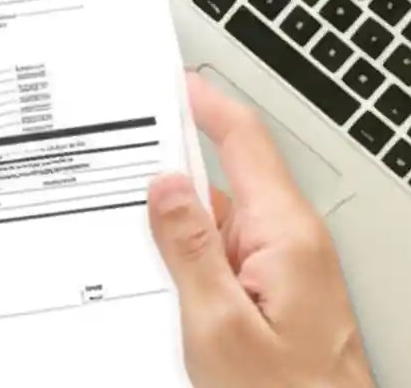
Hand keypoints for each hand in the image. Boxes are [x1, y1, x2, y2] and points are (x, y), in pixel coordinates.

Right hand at [148, 73, 372, 387]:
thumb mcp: (219, 328)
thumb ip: (190, 250)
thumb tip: (167, 187)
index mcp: (286, 234)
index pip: (244, 140)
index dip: (204, 103)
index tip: (167, 81)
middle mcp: (290, 241)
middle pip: (223, 180)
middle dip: (170, 175)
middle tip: (120, 173)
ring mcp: (284, 266)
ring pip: (218, 221)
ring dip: (177, 227)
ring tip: (140, 254)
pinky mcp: (274, 291)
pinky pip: (224, 255)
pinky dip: (190, 258)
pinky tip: (166, 283)